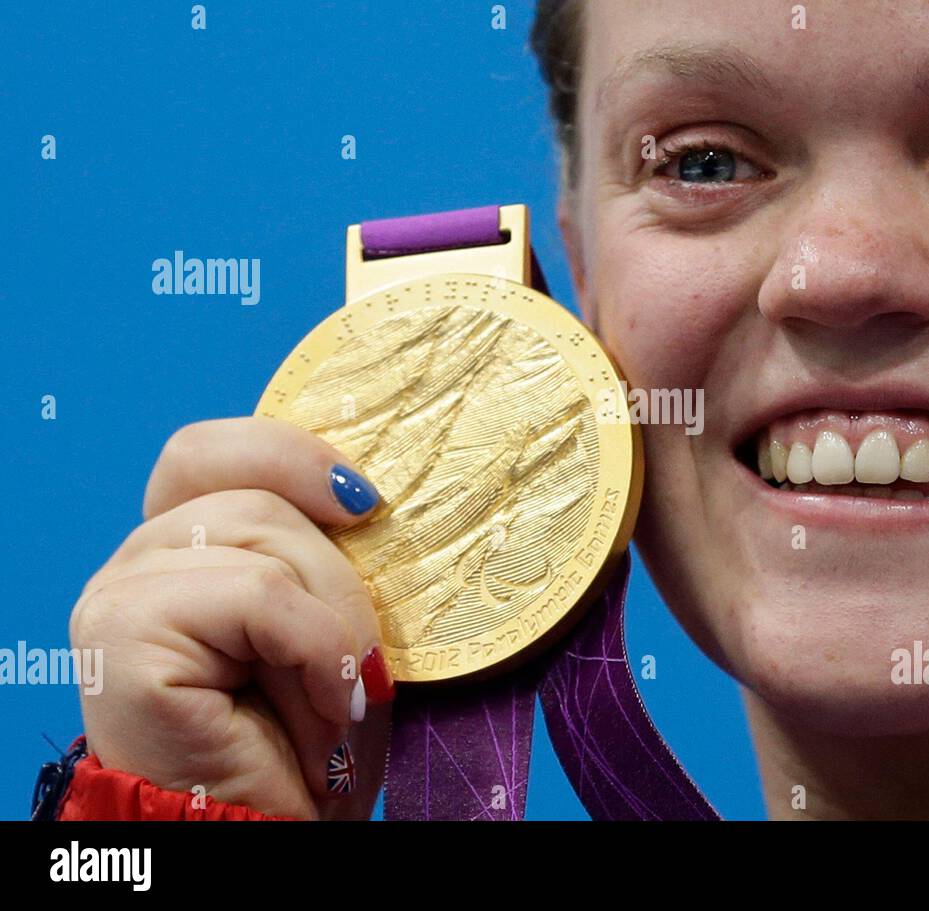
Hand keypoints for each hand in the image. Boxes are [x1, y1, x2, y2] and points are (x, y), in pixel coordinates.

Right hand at [70, 416, 394, 819]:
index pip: (214, 452)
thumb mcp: (332, 628)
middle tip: (360, 657)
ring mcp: (121, 594)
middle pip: (256, 495)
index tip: (367, 500)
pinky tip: (323, 702)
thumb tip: (365, 492)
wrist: (266, 839)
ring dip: (330, 623)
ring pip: (264, 537)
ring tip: (333, 695)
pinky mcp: (123, 632)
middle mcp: (138, 563)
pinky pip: (259, 594)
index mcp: (180, 552)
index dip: (289, 453)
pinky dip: (316, 647)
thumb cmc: (306, 744)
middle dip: (337, 574)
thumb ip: (327, 555)